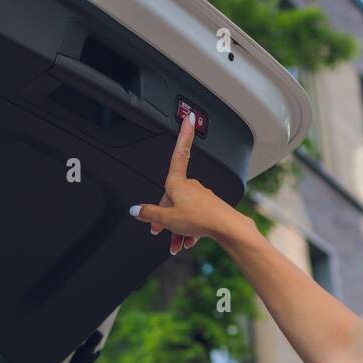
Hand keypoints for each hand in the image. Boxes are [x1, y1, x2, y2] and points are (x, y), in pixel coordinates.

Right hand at [129, 112, 250, 254]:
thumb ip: (150, 214)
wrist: (227, 228)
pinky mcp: (209, 207)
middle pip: (172, 197)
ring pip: (182, 211)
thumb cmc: (200, 218)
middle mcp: (191, 186)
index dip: (183, 134)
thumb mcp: (167, 219)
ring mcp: (201, 196)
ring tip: (176, 244)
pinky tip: (186, 243)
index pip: (179, 152)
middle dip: (166, 215)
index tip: (188, 118)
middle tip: (159, 232)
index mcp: (178, 182)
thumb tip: (136, 210)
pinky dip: (188, 230)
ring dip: (177, 228)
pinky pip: (194, 217)